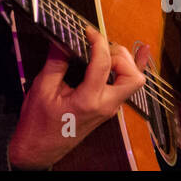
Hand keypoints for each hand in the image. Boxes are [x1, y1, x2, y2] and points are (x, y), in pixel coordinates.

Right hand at [8, 27, 148, 169]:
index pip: (103, 65)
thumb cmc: (39, 124)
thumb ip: (56, 62)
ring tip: (104, 51)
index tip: (88, 31)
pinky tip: (141, 53)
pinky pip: (127, 87)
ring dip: (124, 61)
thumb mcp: (42, 89)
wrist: (39, 149)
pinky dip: (134, 68)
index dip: (97, 42)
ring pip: (133, 81)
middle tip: (99, 46)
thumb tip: (62, 39)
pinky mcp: (108, 107)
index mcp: (88, 101)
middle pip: (131, 75)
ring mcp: (109, 108)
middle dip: (119, 55)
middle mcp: (105, 105)